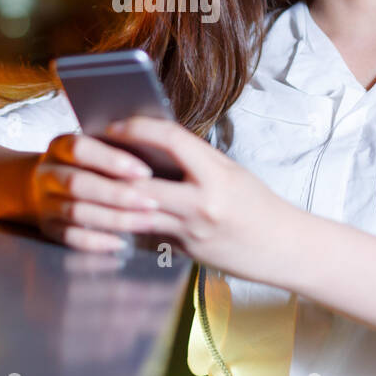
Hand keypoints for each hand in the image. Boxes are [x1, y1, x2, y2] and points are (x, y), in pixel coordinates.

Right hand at [28, 132, 162, 252]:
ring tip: (146, 222)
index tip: (145, 172)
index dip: (112, 160)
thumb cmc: (84, 165)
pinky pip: (70, 237)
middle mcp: (47, 173)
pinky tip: (121, 243)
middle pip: (77, 183)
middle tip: (152, 202)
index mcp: (60, 147)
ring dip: (114, 218)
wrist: (44, 187)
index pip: (81, 149)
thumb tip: (158, 155)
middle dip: (118, 194)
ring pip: (77, 212)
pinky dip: (96, 241)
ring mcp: (44, 202)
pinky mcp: (48, 227)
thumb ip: (117, 150)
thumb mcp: (94, 149)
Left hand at [103, 116, 295, 281]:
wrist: (286, 249)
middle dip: (111, 167)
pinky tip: (109, 211)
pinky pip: (147, 233)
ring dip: (110, 198)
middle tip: (88, 154)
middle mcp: (203, 203)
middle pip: (141, 182)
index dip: (139, 128)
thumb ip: (196, 160)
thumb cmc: (261, 207)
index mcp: (218, 175)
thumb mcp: (232, 173)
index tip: (117, 124)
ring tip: (89, 183)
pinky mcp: (185, 252)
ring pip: (136, 212)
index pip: (171, 140)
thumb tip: (155, 146)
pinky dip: (128, 219)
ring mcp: (191, 232)